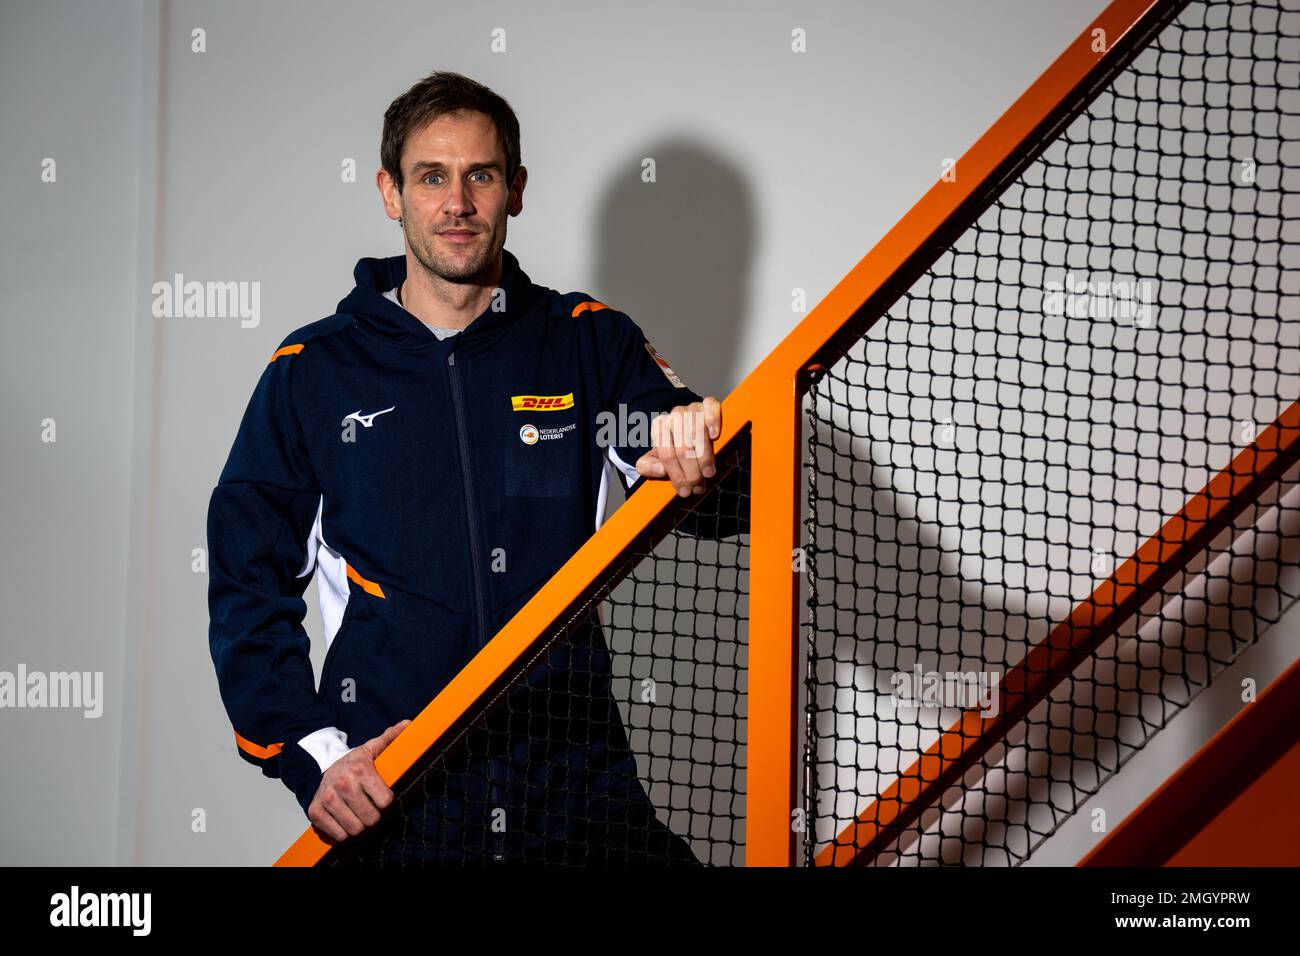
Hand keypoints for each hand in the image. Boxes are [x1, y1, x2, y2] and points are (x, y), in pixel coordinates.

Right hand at [307, 718, 410, 841]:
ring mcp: (328, 799)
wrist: (318, 769)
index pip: (385, 800)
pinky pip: (338, 835)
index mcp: (360, 769)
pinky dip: (343, 832)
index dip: (385, 801)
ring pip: (355, 830)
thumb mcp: (370, 749)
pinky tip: (344, 819)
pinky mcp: (316, 812)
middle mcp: (343, 784)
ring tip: (357, 814)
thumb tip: (408, 724)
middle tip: (369, 807)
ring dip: (359, 825)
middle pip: (371, 819)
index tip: (381, 797)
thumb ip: (390, 738)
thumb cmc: (351, 763)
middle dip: (373, 816)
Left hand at [635, 397, 721, 496]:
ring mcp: (692, 408)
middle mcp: (674, 415)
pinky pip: (710, 407)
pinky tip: (714, 436)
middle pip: (683, 446)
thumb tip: (661, 469)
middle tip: (698, 486)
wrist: (688, 428)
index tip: (685, 490)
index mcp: (659, 427)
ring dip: (704, 456)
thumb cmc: (674, 447)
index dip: (676, 474)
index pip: (666, 453)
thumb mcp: (656, 459)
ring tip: (708, 473)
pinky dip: (713, 420)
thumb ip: (648, 467)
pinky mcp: (708, 404)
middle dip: (692, 471)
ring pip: (696, 430)